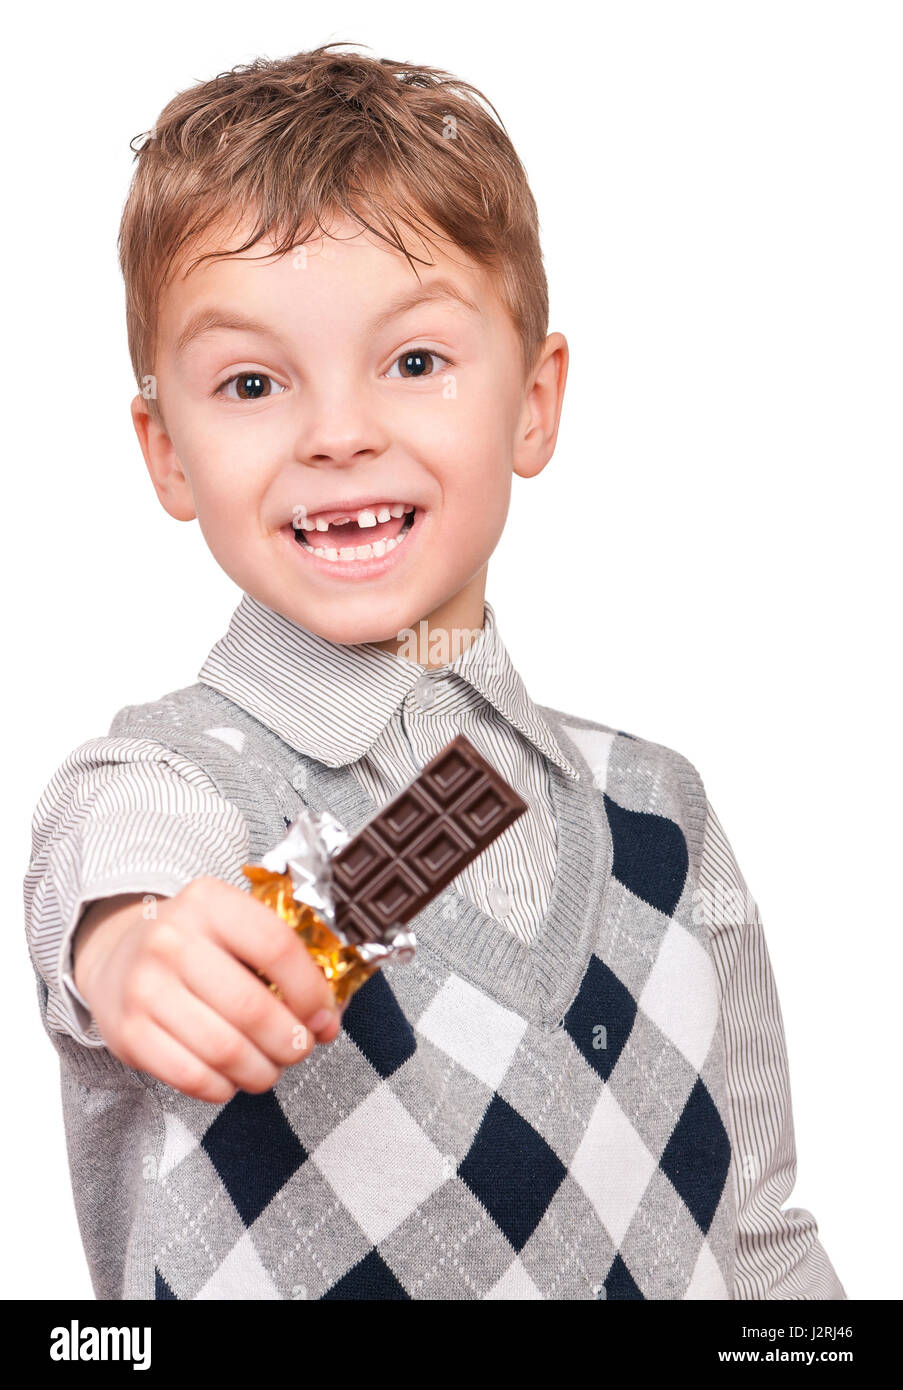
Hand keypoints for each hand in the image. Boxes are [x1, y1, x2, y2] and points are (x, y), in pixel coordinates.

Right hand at [72, 877, 343, 1102]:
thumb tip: (327, 1020)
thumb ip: (286, 963)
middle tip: (300, 1047)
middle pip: (251, 1007)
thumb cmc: (196, 946)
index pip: (276, 946)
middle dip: (290, 1041)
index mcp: (209, 902)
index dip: (310, 990)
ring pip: (224, 1050)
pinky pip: (193, 1077)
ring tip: (270, 1067)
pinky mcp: (129, 1034)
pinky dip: (224, 1087)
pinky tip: (232, 1076)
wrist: (118, 956)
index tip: (323, 1014)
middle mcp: (171, 941)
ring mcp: (145, 988)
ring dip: (261, 1071)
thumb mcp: (234, 927)